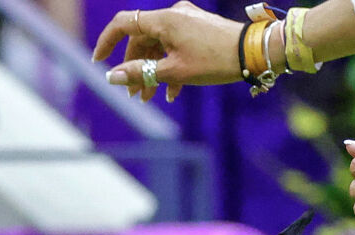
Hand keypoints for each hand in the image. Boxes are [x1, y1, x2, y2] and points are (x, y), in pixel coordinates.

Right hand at [91, 2, 242, 102]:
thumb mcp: (175, 72)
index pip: (123, 24)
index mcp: (163, 20)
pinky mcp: (199, 30)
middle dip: (136, 67)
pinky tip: (173, 93)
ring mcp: (187, 22)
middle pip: (142, 40)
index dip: (107, 42)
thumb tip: (112, 77)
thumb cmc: (216, 61)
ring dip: (154, 71)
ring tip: (151, 98)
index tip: (99, 61)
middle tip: (133, 94)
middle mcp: (173, 15)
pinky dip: (171, 67)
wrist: (255, 53)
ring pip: (160, 46)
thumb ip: (141, 73)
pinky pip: (177, 47)